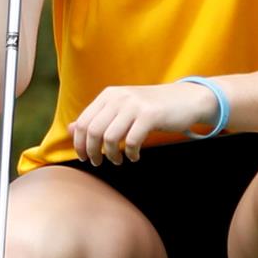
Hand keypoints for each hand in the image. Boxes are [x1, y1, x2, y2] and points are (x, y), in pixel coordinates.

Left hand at [68, 82, 218, 164]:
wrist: (187, 99)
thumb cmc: (151, 108)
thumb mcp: (121, 109)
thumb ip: (97, 117)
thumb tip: (70, 129)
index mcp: (108, 95)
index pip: (82, 121)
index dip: (79, 143)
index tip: (84, 156)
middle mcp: (119, 97)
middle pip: (93, 131)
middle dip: (92, 152)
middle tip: (98, 162)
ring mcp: (134, 105)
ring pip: (110, 138)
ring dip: (111, 155)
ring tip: (117, 161)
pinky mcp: (150, 115)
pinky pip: (131, 141)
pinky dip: (131, 154)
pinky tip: (135, 156)